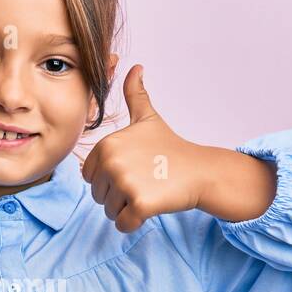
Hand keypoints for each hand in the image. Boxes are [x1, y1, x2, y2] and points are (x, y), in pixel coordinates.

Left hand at [81, 64, 213, 232]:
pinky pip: (122, 225)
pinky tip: (151, 206)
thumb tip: (135, 67)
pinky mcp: (139, 204)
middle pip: (98, 195)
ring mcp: (125, 183)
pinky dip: (134, 223)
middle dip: (118, 195)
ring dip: (127, 209)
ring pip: (109, 211)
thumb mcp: (148, 118)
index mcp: (107, 144)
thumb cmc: (171, 147)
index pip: (89, 176)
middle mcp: (112, 162)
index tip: (133, 169)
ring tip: (149, 191)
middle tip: (144, 182)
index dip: (110, 178)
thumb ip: (135, 95)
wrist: (201, 171)